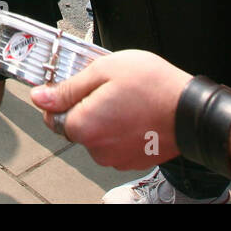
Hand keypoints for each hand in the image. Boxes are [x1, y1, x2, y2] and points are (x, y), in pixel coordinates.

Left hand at [30, 50, 191, 170]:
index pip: (52, 115)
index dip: (62, 97)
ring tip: (127, 99)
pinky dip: (121, 129)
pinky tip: (136, 113)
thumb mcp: (104, 70)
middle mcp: (96, 148)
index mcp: (83, 125)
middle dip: (87, 106)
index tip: (77, 84)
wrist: (191, 111)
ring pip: (97, 134)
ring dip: (105, 117)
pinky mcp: (132, 160)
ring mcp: (115, 158)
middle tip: (108, 86)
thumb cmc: (152, 86)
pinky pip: (115, 143)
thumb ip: (68, 86)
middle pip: (76, 125)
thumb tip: (40, 96)